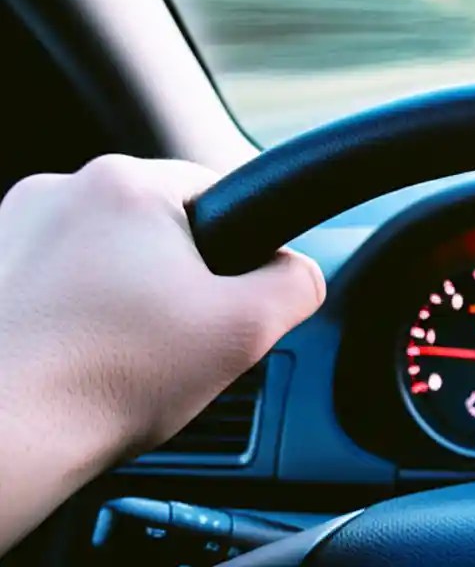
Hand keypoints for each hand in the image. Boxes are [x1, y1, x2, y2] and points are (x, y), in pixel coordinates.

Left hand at [0, 156, 323, 549]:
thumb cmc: (110, 380)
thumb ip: (297, 285)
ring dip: (123, 292)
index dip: (238, 252)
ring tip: (122, 351)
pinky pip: (57, 278)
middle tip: (177, 336)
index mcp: (126, 183)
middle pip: (158, 224)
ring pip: (104, 252)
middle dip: (177, 277)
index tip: (222, 303)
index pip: (219, 190)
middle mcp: (58, 189)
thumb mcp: (246, 331)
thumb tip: (298, 274)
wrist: (4, 438)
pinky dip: (75, 311)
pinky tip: (80, 356)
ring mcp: (9, 228)